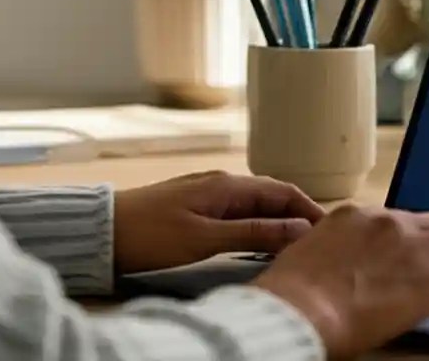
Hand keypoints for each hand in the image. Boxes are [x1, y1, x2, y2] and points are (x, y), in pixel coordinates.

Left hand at [113, 171, 324, 274]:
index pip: (284, 191)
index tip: (329, 231)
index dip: (309, 209)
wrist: (100, 231)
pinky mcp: (195, 206)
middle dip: (298, 215)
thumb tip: (299, 228)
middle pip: (273, 196)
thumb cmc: (149, 235)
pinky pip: (238, 212)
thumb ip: (254, 232)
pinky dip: (257, 225)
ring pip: (256, 205)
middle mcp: (222, 183)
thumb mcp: (206, 238)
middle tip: (318, 242)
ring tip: (296, 246)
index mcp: (228, 185)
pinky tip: (260, 243)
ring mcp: (207, 193)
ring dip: (278, 221)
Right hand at [253, 206, 428, 358]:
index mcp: (356, 215)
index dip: (420, 234)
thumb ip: (332, 253)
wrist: (299, 307)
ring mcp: (414, 246)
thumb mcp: (306, 257)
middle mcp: (390, 222)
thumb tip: (338, 269)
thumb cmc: (292, 294)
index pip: (402, 219)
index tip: (424, 248)